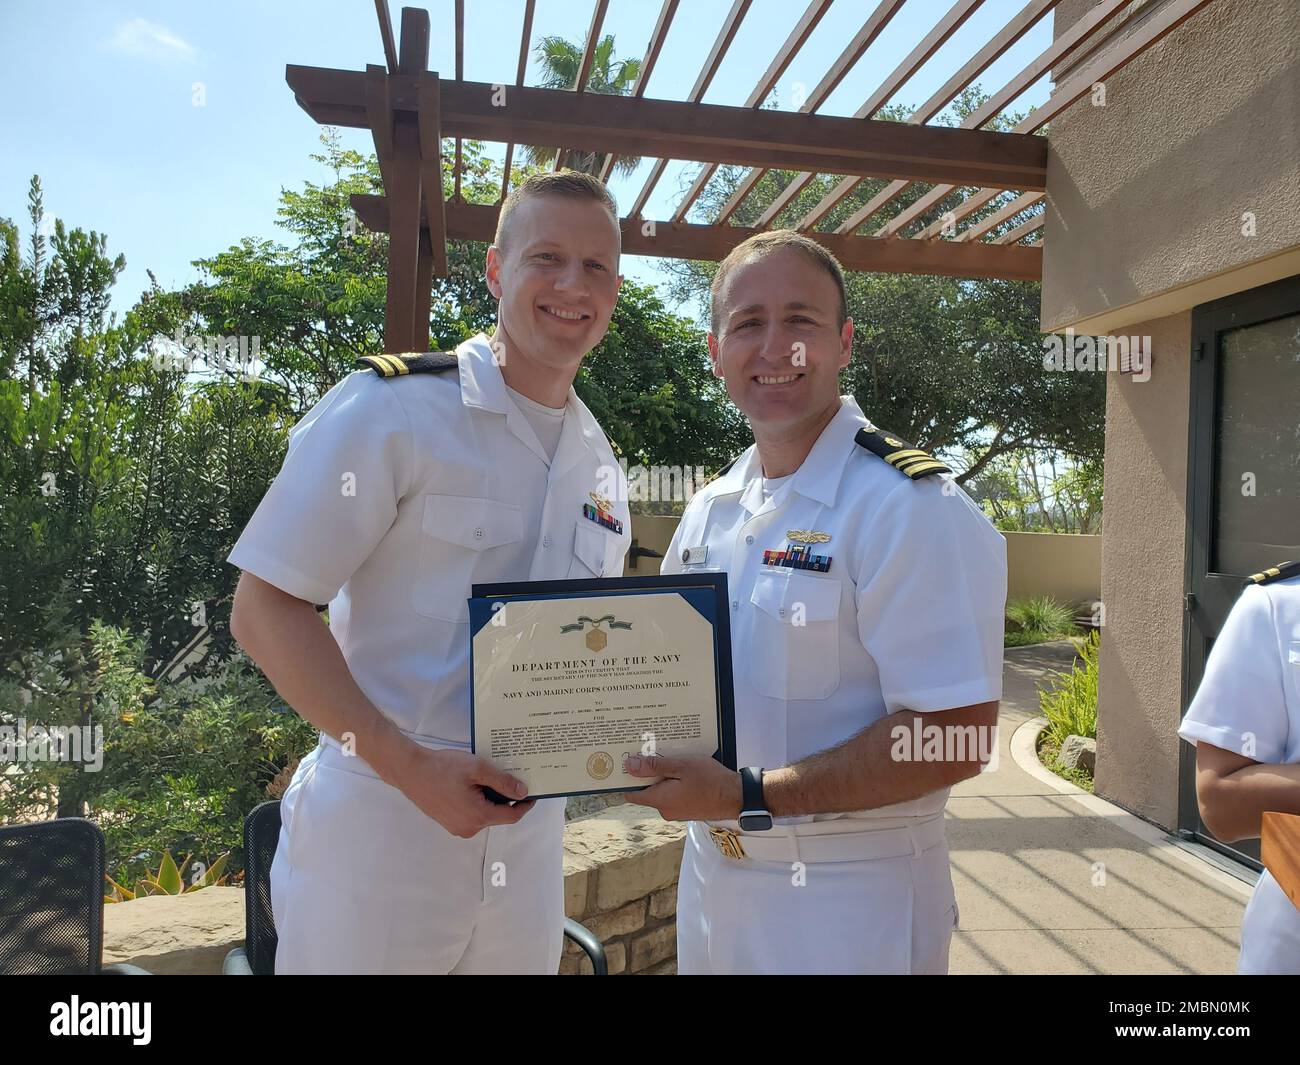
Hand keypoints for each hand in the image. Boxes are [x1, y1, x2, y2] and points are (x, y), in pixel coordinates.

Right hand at [391, 742, 535, 837]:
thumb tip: (523, 792)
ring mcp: (457, 827)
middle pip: (498, 815)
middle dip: (506, 798)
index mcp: (479, 816)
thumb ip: (502, 782)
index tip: (533, 793)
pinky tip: (474, 784)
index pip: (512, 816)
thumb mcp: (478, 769)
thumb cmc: (443, 768)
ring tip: (488, 777)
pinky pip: (472, 815)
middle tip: (509, 777)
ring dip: (491, 799)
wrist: (411, 771)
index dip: (525, 805)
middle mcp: (469, 828)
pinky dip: (478, 802)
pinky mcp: (449, 823)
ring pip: (485, 814)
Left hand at [621, 753, 741, 821]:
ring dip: (662, 777)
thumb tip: (629, 766)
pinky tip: (682, 770)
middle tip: (652, 753)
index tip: (627, 763)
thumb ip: (654, 767)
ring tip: (670, 758)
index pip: (631, 793)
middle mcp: (665, 810)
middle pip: (646, 791)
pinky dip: (674, 783)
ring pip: (661, 791)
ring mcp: (677, 812)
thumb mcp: (681, 766)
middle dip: (647, 773)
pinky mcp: (687, 809)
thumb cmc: (710, 780)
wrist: (736, 797)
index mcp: (660, 800)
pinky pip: (673, 795)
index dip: (626, 779)